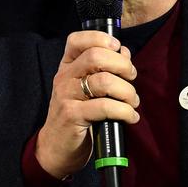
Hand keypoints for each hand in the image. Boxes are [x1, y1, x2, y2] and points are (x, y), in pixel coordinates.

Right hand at [35, 31, 139, 179]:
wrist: (55, 148)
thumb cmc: (76, 116)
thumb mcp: (86, 89)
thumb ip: (103, 69)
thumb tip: (124, 52)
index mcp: (67, 67)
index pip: (77, 40)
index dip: (101, 39)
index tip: (117, 49)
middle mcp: (64, 78)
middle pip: (96, 56)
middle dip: (123, 66)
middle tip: (131, 79)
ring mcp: (66, 96)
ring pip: (104, 81)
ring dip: (128, 92)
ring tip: (132, 102)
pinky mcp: (73, 116)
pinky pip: (105, 107)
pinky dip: (125, 111)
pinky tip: (130, 117)